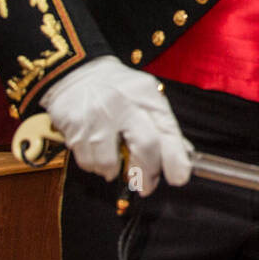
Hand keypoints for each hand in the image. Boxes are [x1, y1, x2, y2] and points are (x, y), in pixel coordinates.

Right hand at [40, 56, 192, 194]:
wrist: (77, 73)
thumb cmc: (117, 89)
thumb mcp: (145, 97)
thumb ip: (162, 126)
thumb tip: (182, 156)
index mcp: (147, 97)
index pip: (167, 130)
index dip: (175, 158)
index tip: (179, 177)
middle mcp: (124, 104)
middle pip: (146, 147)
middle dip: (148, 174)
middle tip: (146, 186)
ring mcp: (98, 116)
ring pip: (111, 162)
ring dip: (114, 171)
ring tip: (113, 161)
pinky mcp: (76, 127)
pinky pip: (89, 162)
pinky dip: (95, 166)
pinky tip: (97, 152)